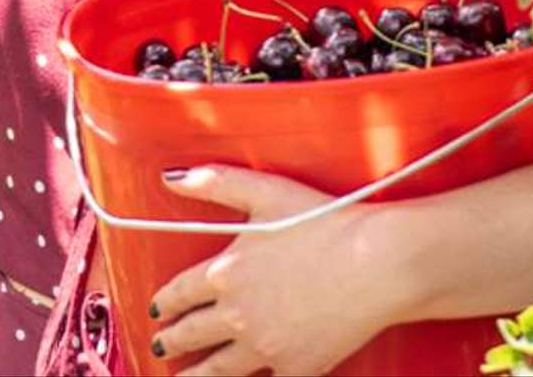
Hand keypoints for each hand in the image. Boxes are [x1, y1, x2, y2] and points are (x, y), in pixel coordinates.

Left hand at [145, 167, 411, 376]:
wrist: (376, 264)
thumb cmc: (326, 222)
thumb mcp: (266, 190)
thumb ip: (215, 182)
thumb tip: (170, 176)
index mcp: (225, 273)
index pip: (180, 293)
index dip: (164, 303)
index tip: (156, 310)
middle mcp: (236, 314)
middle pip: (191, 334)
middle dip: (171, 342)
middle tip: (160, 347)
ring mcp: (264, 345)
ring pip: (217, 369)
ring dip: (193, 376)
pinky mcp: (294, 367)